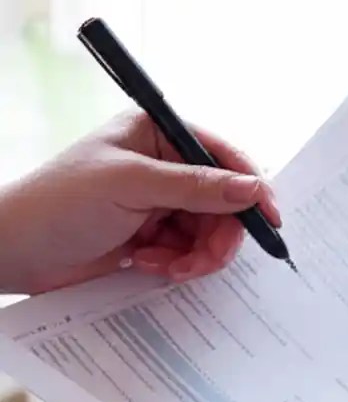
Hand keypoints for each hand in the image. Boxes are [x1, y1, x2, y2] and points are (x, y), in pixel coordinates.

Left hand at [0, 112, 280, 293]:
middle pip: (224, 200)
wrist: (12, 252)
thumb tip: (253, 188)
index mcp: (157, 133)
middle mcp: (163, 165)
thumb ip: (197, 187)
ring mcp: (159, 202)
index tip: (268, 216)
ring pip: (211, 230)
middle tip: (207, 261)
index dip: (249, 185)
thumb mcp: (131, 186)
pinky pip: (191, 251)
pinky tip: (149, 265)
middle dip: (219, 233)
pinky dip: (178, 264)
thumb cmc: (58, 203)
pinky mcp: (153, 236)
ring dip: (197, 254)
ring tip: (171, 268)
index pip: (222, 153)